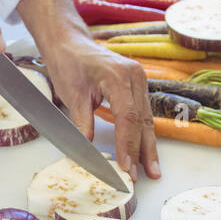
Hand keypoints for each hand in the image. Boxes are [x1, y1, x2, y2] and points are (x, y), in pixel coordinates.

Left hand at [16, 0, 159, 181]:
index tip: (126, 167)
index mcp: (119, 76)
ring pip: (146, 119)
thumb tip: (86, 155)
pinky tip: (146, 153)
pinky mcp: (137, 87)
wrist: (70, 43)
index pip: (127, 117)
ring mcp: (139, 81)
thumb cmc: (69, 63)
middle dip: (142, 151)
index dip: (127, 145)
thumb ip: (82, 125)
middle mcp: (135, 77)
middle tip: (143, 176)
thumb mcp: (72, 95)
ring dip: (148, 147)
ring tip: (152, 171)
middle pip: (142, 120)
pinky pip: (142, 114)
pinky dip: (143, 135)